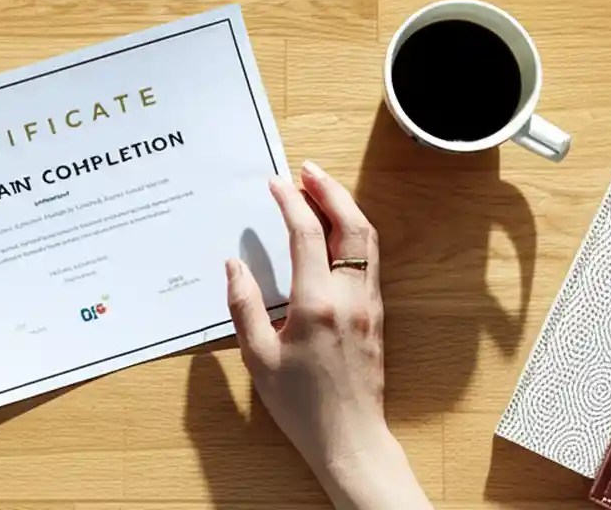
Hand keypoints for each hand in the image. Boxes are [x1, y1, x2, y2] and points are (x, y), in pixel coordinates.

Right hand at [225, 162, 430, 509]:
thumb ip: (243, 305)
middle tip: (306, 170)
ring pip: (368, 240)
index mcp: (317, 304)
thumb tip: (234, 265)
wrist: (349, 439)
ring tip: (321, 191)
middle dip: (330, 191)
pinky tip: (336, 231)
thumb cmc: (300, 405)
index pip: (308, 235)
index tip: (276, 183)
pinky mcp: (376, 316)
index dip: (291, 203)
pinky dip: (354, 232)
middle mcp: (350, 297)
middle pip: (351, 225)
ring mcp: (369, 305)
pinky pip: (369, 260)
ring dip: (346, 208)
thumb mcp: (256, 357)